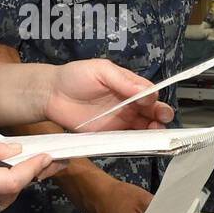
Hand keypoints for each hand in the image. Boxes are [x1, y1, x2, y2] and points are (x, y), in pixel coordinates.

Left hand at [44, 59, 173, 131]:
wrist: (52, 94)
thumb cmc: (75, 76)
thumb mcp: (100, 70)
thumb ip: (122, 80)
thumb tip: (144, 92)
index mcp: (128, 84)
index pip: (149, 92)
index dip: (153, 97)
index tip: (149, 101)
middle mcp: (128, 102)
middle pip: (152, 110)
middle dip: (161, 114)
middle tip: (162, 118)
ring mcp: (120, 119)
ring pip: (144, 126)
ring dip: (153, 130)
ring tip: (155, 132)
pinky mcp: (110, 133)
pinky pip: (127, 138)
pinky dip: (137, 141)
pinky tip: (142, 142)